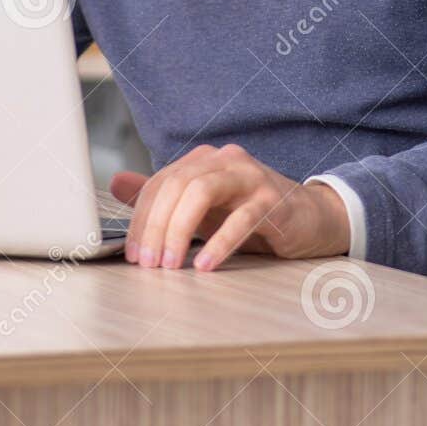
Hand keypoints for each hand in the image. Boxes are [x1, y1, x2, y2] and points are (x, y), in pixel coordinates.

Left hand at [110, 142, 350, 271]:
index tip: (133, 254)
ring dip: (179, 231)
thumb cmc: (251, 215)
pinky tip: (205, 265)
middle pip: (176, 185)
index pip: (160, 183)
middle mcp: (224, 160)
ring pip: (201, 192)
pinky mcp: (273, 199)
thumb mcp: (202, 209)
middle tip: (148, 264)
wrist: (310, 219)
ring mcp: (250, 176)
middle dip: (155, 226)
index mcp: (203, 161)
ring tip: (170, 265)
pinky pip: (241, 218)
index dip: (140, 218)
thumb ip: (162, 196)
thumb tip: (116, 183)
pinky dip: (219, 243)